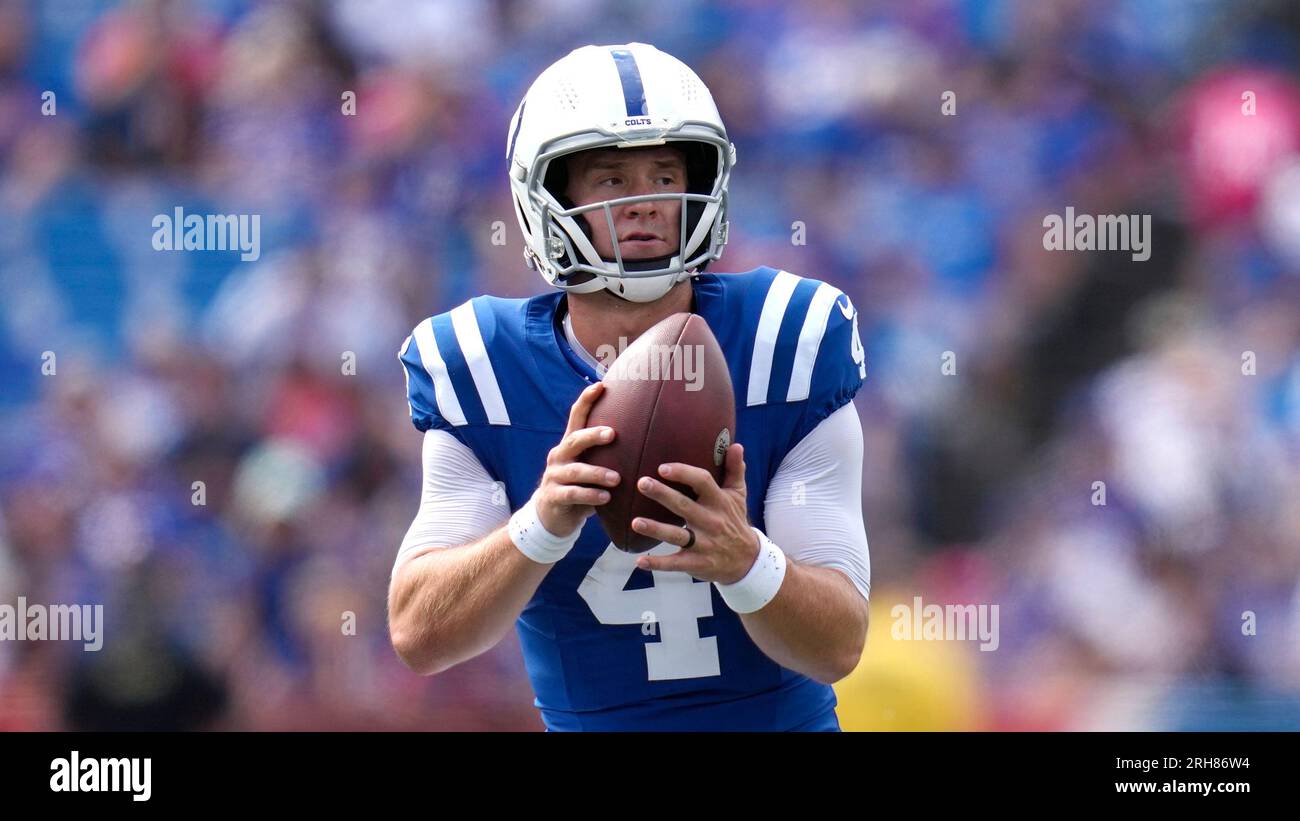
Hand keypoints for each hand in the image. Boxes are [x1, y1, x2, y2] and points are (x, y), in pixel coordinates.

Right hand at [534, 382, 619, 535]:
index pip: (575, 417)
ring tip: (617, 478)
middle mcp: (559, 456)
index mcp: (569, 445)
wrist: (551, 516)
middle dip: (592, 435)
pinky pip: (572, 494)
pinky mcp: (553, 497)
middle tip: (612, 434)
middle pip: (574, 440)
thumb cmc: (580, 487)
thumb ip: (607, 455)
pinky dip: (590, 496)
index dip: (586, 400)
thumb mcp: (590, 468)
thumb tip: (646, 437)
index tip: (601, 385)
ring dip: (596, 473)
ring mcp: (554, 476)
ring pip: (575, 471)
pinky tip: (605, 498)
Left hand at [631, 442, 758, 583]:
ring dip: (655, 529)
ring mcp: (703, 544)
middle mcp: (710, 521)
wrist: (747, 560)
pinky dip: (657, 564)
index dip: (684, 473)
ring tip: (635, 522)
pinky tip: (639, 562)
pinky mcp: (696, 563)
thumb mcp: (739, 495)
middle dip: (662, 494)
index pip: (702, 482)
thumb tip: (735, 444)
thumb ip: (735, 470)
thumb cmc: (734, 520)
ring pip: (677, 535)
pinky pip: (675, 563)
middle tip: (641, 483)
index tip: (663, 467)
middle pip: (684, 506)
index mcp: (719, 501)